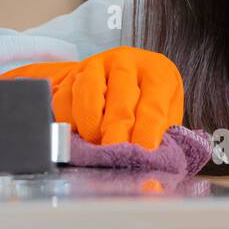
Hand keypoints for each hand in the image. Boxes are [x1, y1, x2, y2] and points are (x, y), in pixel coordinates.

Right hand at [0, 46, 183, 149]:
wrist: (119, 76)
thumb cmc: (145, 104)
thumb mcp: (162, 115)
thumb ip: (158, 135)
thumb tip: (153, 166)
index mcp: (159, 74)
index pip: (153, 107)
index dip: (148, 135)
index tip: (143, 155)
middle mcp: (129, 62)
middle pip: (120, 105)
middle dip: (117, 137)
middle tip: (114, 157)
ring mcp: (98, 64)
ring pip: (88, 101)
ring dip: (91, 130)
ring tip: (96, 145)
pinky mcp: (74, 72)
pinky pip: (66, 100)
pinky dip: (70, 120)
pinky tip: (78, 132)